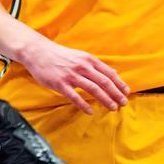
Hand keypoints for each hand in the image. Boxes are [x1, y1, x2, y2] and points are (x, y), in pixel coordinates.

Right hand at [14, 36, 128, 113]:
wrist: (38, 52)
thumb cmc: (59, 55)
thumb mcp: (79, 55)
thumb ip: (95, 65)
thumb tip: (113, 74)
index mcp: (88, 59)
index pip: (108, 73)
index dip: (119, 84)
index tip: (126, 92)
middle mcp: (81, 66)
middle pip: (104, 82)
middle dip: (116, 94)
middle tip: (123, 103)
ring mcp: (71, 75)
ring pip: (93, 89)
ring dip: (105, 100)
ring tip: (113, 108)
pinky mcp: (60, 84)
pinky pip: (75, 97)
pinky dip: (84, 105)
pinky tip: (90, 111)